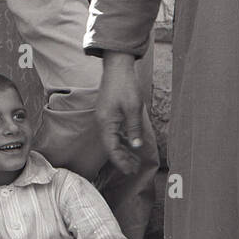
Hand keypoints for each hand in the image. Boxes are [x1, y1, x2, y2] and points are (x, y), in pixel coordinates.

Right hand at [97, 53, 142, 174]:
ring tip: (134, 160)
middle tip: (134, 169)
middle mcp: (102, 123)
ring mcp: (105, 118)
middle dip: (122, 159)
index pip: (112, 148)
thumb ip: (134, 128)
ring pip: (112, 140)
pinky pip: (114, 133)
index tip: (130, 171)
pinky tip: (130, 145)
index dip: (121, 161)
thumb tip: (136, 146)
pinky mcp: (108, 114)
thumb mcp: (133, 108)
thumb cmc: (125, 85)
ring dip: (123, 151)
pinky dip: (122, 141)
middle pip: (111, 147)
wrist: (117, 68)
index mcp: (106, 123)